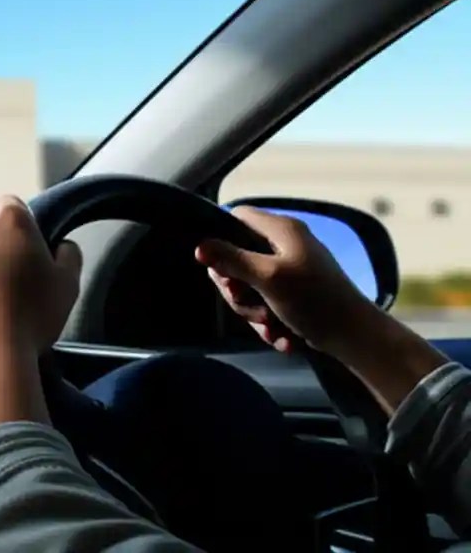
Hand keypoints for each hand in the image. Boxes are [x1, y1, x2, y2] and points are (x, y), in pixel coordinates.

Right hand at [194, 206, 381, 358]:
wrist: (355, 337)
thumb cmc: (314, 300)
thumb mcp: (268, 277)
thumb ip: (232, 259)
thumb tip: (200, 246)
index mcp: (282, 230)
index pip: (237, 217)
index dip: (221, 238)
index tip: (218, 266)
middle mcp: (285, 245)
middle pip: (237, 258)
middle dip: (238, 289)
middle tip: (247, 303)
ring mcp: (290, 271)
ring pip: (249, 287)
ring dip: (253, 311)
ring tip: (270, 326)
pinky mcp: (294, 295)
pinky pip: (266, 304)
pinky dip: (269, 322)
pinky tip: (280, 336)